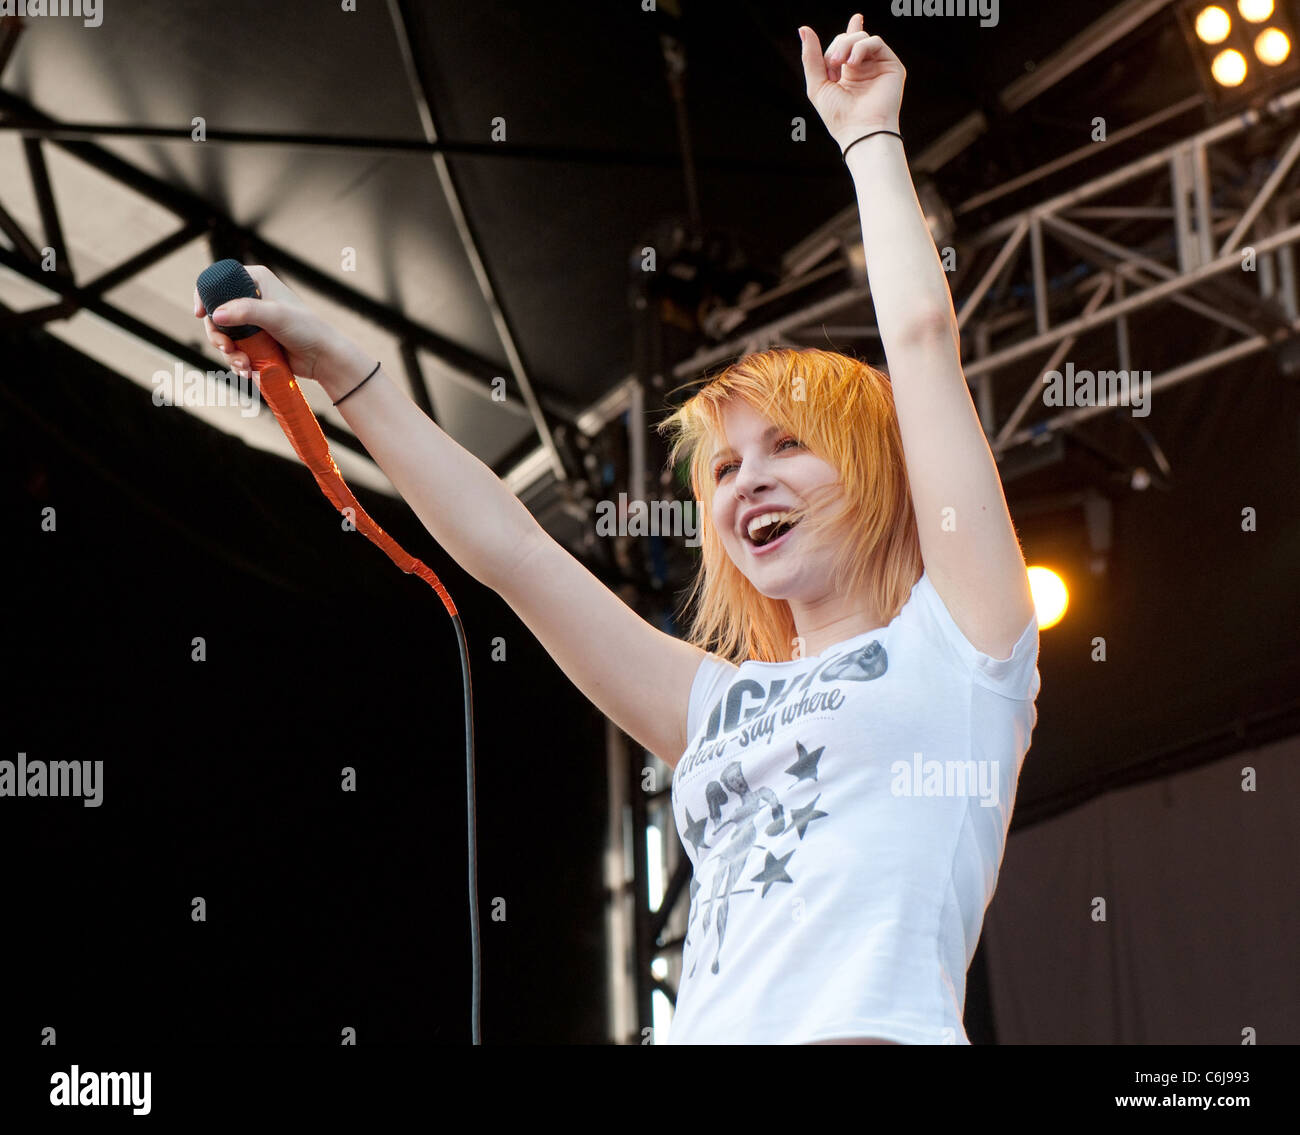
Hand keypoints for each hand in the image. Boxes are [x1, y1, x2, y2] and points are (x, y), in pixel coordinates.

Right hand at [193, 264, 344, 386]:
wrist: (323, 357)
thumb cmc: (306, 329)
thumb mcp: (275, 315)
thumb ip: (245, 311)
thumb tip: (215, 316)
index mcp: (256, 281)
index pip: (219, 281)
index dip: (204, 296)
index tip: (200, 314)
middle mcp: (252, 298)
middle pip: (216, 314)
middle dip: (217, 335)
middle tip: (226, 348)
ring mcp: (252, 322)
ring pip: (224, 336)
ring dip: (229, 354)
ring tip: (244, 366)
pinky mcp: (256, 342)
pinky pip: (236, 351)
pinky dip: (237, 362)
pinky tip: (248, 372)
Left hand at [799, 13, 905, 150]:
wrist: (860, 131)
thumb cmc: (837, 115)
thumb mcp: (817, 85)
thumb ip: (811, 57)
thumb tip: (803, 28)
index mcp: (848, 75)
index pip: (848, 47)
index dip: (850, 32)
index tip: (856, 17)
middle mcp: (864, 69)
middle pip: (849, 40)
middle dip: (836, 46)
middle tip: (832, 64)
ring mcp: (878, 67)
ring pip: (861, 38)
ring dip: (846, 45)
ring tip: (839, 63)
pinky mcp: (891, 66)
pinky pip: (875, 42)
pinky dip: (861, 47)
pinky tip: (853, 63)